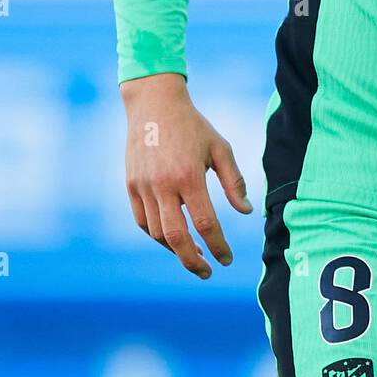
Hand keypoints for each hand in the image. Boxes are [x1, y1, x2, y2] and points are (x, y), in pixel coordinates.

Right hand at [121, 72, 253, 277]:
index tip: (228, 259)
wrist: (154, 104)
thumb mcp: (220, 148)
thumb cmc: (193, 126)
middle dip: (193, 260)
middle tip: (208, 272)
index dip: (218, 246)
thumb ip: (234, 182)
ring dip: (176, 250)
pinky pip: (142, 221)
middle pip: (177, 237)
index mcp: (189, 176)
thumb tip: (246, 212)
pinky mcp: (131, 185)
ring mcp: (143, 186)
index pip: (205, 223)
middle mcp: (163, 185)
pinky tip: (173, 238)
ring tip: (195, 253)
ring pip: (157, 233)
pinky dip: (157, 235)